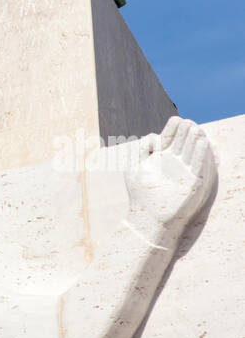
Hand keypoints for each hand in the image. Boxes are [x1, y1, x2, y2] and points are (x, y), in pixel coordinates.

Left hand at [126, 117, 216, 231]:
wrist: (148, 218)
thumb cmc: (140, 194)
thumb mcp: (135, 168)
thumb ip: (141, 150)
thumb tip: (152, 136)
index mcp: (163, 158)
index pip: (171, 139)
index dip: (174, 129)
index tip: (176, 119)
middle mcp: (176, 164)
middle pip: (183, 143)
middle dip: (186, 132)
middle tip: (188, 121)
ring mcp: (185, 173)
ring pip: (193, 152)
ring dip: (196, 140)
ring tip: (197, 129)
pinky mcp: (193, 183)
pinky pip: (199, 166)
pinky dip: (201, 154)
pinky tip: (202, 143)